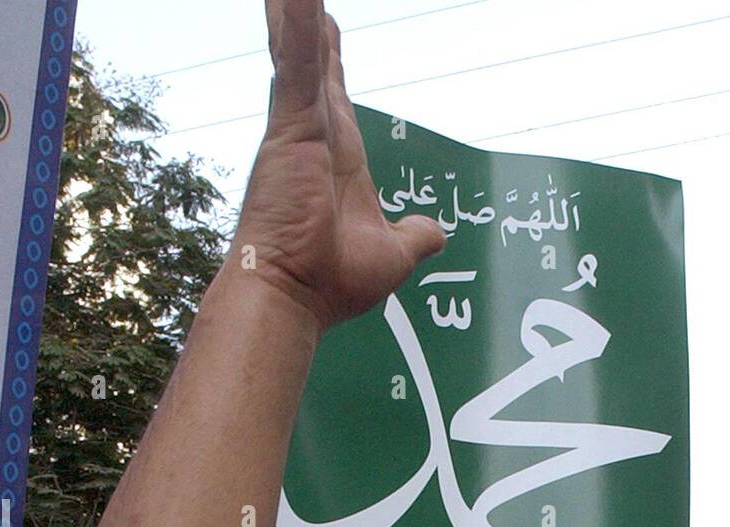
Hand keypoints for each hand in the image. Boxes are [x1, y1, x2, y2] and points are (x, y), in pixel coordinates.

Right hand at [232, 0, 445, 329]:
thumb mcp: (393, 254)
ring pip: (302, 48)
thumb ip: (415, 236)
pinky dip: (300, 23)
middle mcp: (313, 135)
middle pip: (314, 59)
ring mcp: (300, 127)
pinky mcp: (293, 126)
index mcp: (337, 157)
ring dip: (299, 11)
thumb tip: (437, 233)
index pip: (334, 93)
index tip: (328, 25)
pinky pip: (300, 60)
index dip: (331, 57)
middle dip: (309, 21)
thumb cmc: (331, 282)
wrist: (296, 296)